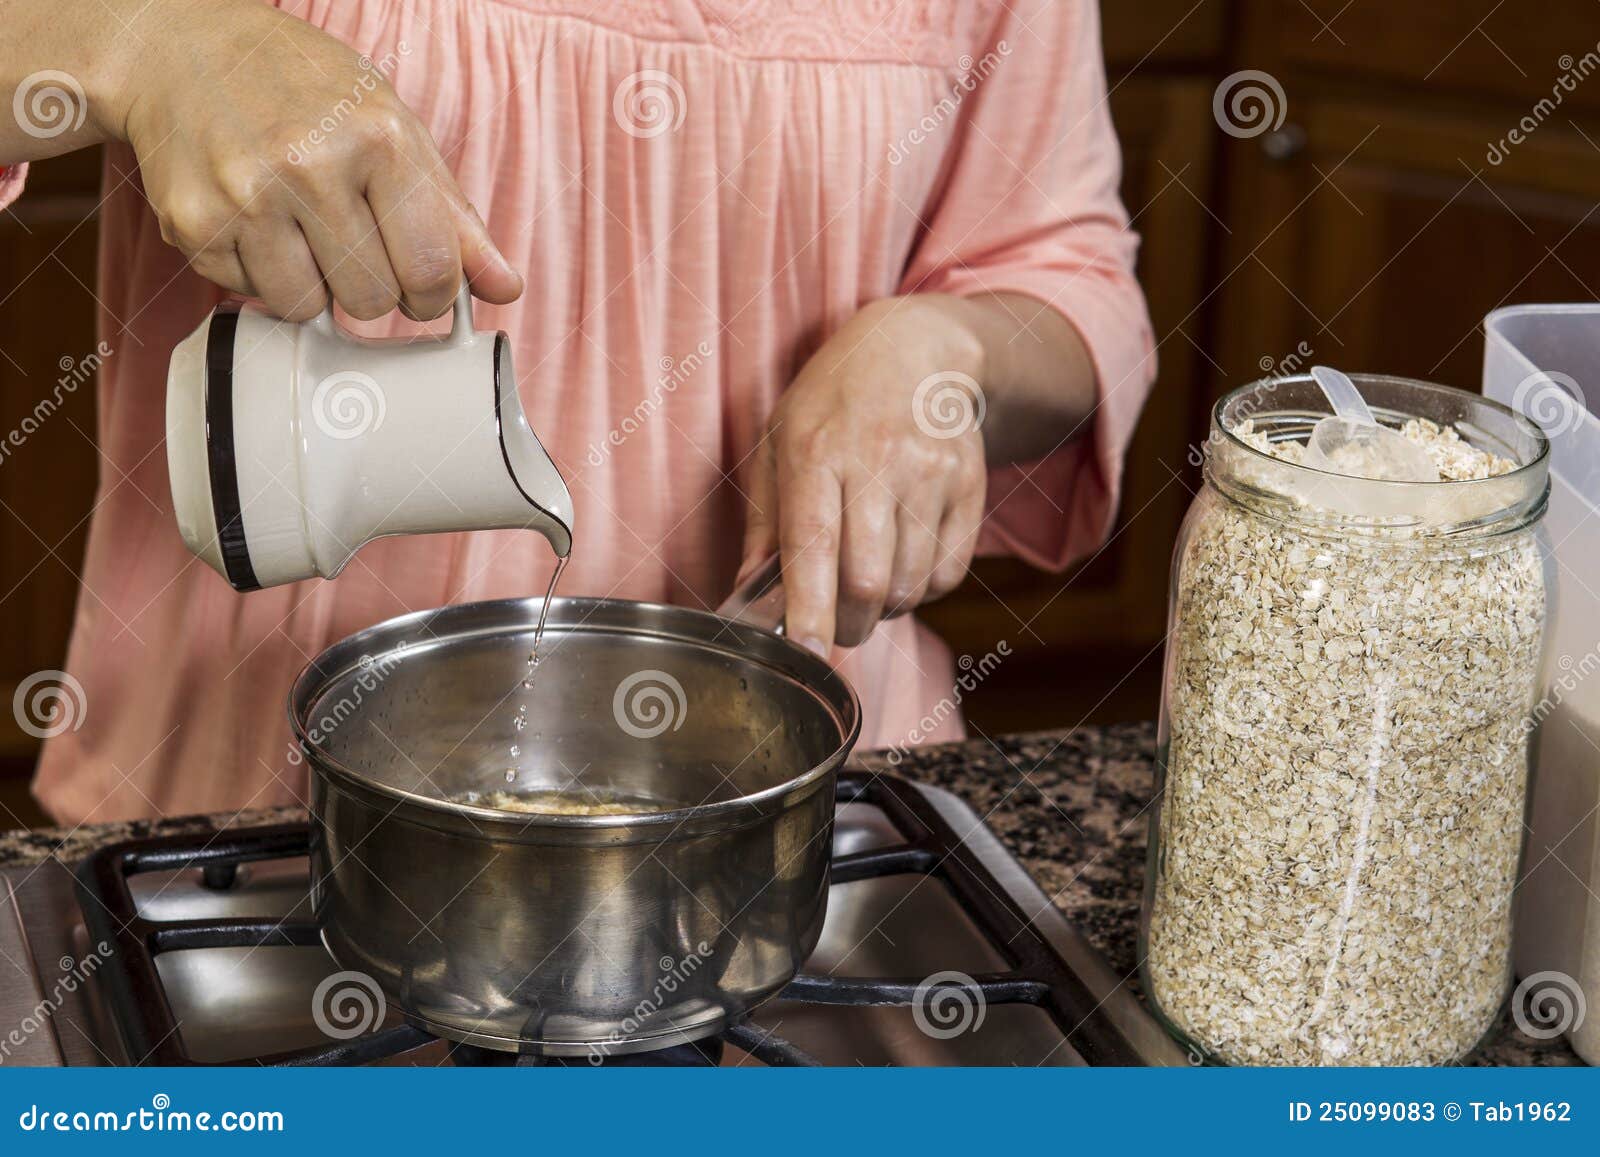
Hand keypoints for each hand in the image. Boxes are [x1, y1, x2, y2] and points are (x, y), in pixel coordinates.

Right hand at [111, 0, 521, 319]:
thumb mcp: (394, 127)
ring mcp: (245, 196)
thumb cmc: (301, 86)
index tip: (420, 284)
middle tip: (351, 241)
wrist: (177, 47)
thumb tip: (505, 288)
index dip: (432, 294)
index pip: (431, 270)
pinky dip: (258, 273)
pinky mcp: (193, 224)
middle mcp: (309, 164)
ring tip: (300, 228)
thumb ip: (453, 216)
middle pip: (370, 300)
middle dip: (369, 286)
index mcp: (378, 138)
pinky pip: (250, 295)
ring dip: (312, 285)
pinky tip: (255, 220)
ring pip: (308, 308)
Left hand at [739, 296, 989, 654]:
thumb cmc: (831, 401)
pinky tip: (903, 567)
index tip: (806, 650)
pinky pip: (948, 574)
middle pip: (868, 580)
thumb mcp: (777, 440)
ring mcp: (930, 474)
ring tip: (868, 584)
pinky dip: (922, 591)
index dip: (810, 606)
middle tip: (835, 625)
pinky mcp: (968, 486)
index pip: (813, 543)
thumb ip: (762, 520)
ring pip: (909, 585)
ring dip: (884, 609)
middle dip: (848, 624)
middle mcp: (877, 462)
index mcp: (815, 451)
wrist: (914, 349)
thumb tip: (747, 591)